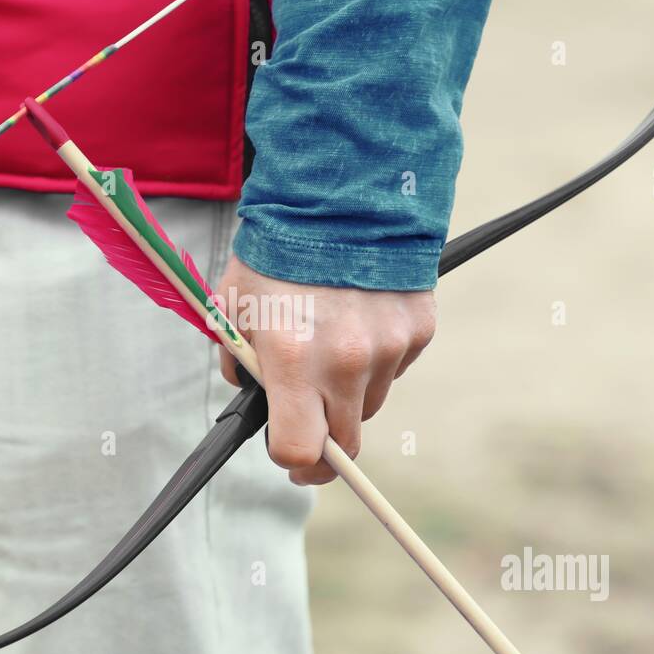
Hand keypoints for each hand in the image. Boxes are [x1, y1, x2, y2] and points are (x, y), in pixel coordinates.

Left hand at [216, 256, 435, 484]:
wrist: (342, 191)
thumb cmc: (277, 251)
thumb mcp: (235, 307)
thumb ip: (242, 361)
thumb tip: (257, 397)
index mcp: (294, 359)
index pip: (300, 450)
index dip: (292, 461)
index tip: (289, 458)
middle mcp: (347, 362)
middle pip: (344, 443)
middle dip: (325, 441)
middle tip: (310, 423)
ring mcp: (389, 347)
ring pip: (370, 402)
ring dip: (349, 391)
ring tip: (331, 341)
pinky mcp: (418, 329)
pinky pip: (395, 367)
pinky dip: (377, 356)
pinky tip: (360, 317)